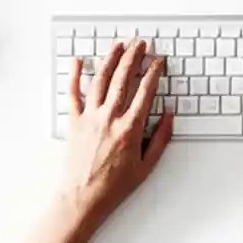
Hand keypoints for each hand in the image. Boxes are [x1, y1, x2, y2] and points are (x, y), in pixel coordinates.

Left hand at [25, 40, 172, 242]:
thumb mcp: (147, 165)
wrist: (82, 198)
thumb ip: (161, 138)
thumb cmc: (114, 186)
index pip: (145, 91)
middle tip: (141, 44)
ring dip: (111, 59)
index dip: (154, 72)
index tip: (158, 61)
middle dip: (134, 57)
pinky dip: (74, 75)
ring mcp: (89, 117)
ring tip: (119, 45)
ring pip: (100, 80)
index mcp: (130, 128)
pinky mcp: (74, 122)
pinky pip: (73, 93)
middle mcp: (109, 118)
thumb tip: (169, 115)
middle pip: (123, 78)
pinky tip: (77, 60)